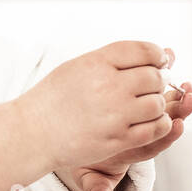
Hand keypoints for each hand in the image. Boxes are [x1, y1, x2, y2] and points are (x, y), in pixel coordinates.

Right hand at [17, 40, 174, 172]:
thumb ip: (110, 61)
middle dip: (158, 80)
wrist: (32, 133)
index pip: (143, 51)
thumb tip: (148, 61)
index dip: (157, 55)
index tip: (159, 61)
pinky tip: (150, 122)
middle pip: (154, 77)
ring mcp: (114, 114)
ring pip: (157, 104)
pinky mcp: (117, 139)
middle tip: (153, 85)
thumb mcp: (76, 67)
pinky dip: (158, 124)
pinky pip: (154, 129)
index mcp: (96, 63)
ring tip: (146, 106)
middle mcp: (108, 86)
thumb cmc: (52, 100)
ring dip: (157, 104)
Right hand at [60, 80, 191, 190]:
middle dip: (181, 112)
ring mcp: (140, 117)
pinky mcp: (137, 102)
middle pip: (166, 125)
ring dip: (178, 95)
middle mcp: (139, 136)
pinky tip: (167, 58)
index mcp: (129, 151)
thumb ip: (94, 185)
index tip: (176, 128)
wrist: (72, 140)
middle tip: (190, 98)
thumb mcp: (84, 173)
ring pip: (165, 107)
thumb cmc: (83, 155)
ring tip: (188, 81)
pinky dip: (162, 78)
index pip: (153, 144)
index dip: (166, 137)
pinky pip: (154, 90)